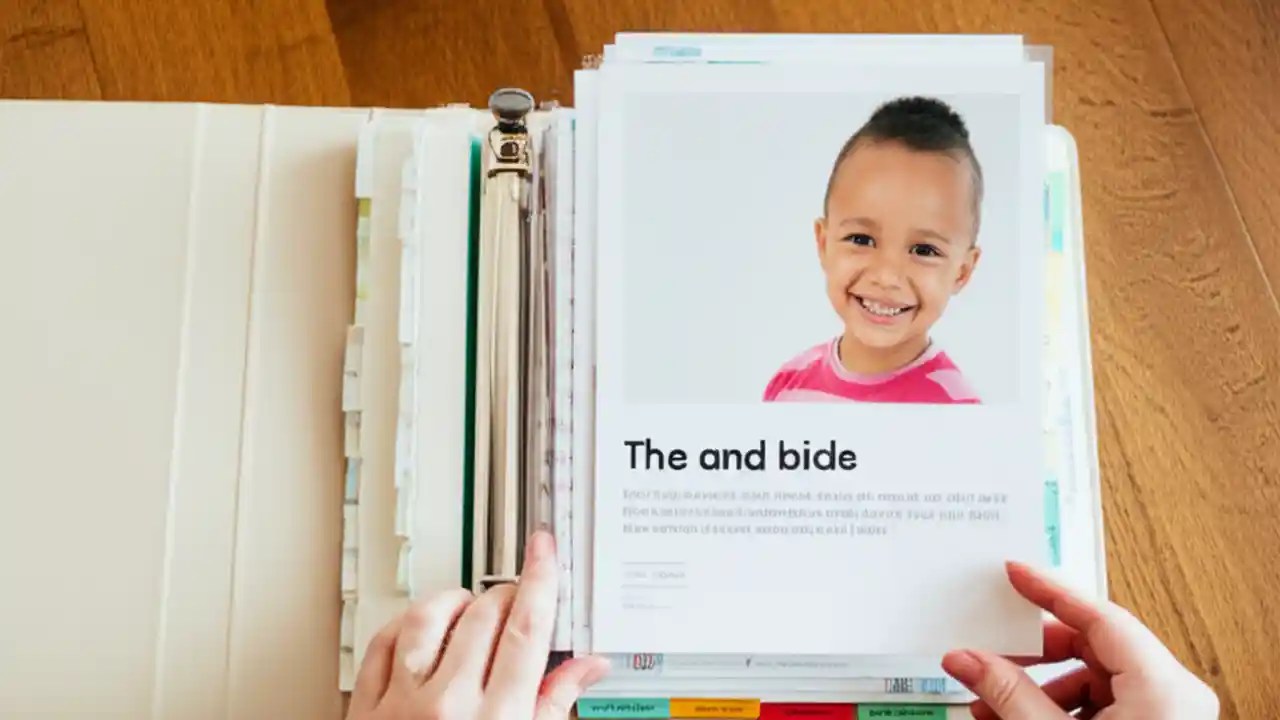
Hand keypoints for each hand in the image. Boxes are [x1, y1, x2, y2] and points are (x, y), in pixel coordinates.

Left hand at [345, 531, 609, 719]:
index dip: (541, 579)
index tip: (545, 549)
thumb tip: (587, 668)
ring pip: (429, 617)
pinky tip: (422, 630)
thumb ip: (555, 707)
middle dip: (508, 594)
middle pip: (485, 616)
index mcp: (498, 718)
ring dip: (457, 602)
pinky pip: (383, 643)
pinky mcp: (366, 709)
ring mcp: (402, 703)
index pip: (528, 629)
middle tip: (520, 599)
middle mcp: (448, 703)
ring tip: (472, 609)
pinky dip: (406, 626)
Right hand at [941, 561, 1218, 718]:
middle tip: (990, 653)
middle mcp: (1175, 696)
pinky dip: (1060, 711)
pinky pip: (1104, 707)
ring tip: (992, 706)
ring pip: (1095, 681)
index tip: (1013, 573)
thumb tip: (965, 657)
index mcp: (1163, 686)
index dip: (1049, 590)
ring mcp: (1169, 717)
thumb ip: (1006, 693)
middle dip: (1034, 656)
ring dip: (1038, 689)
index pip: (1098, 615)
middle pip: (1094, 648)